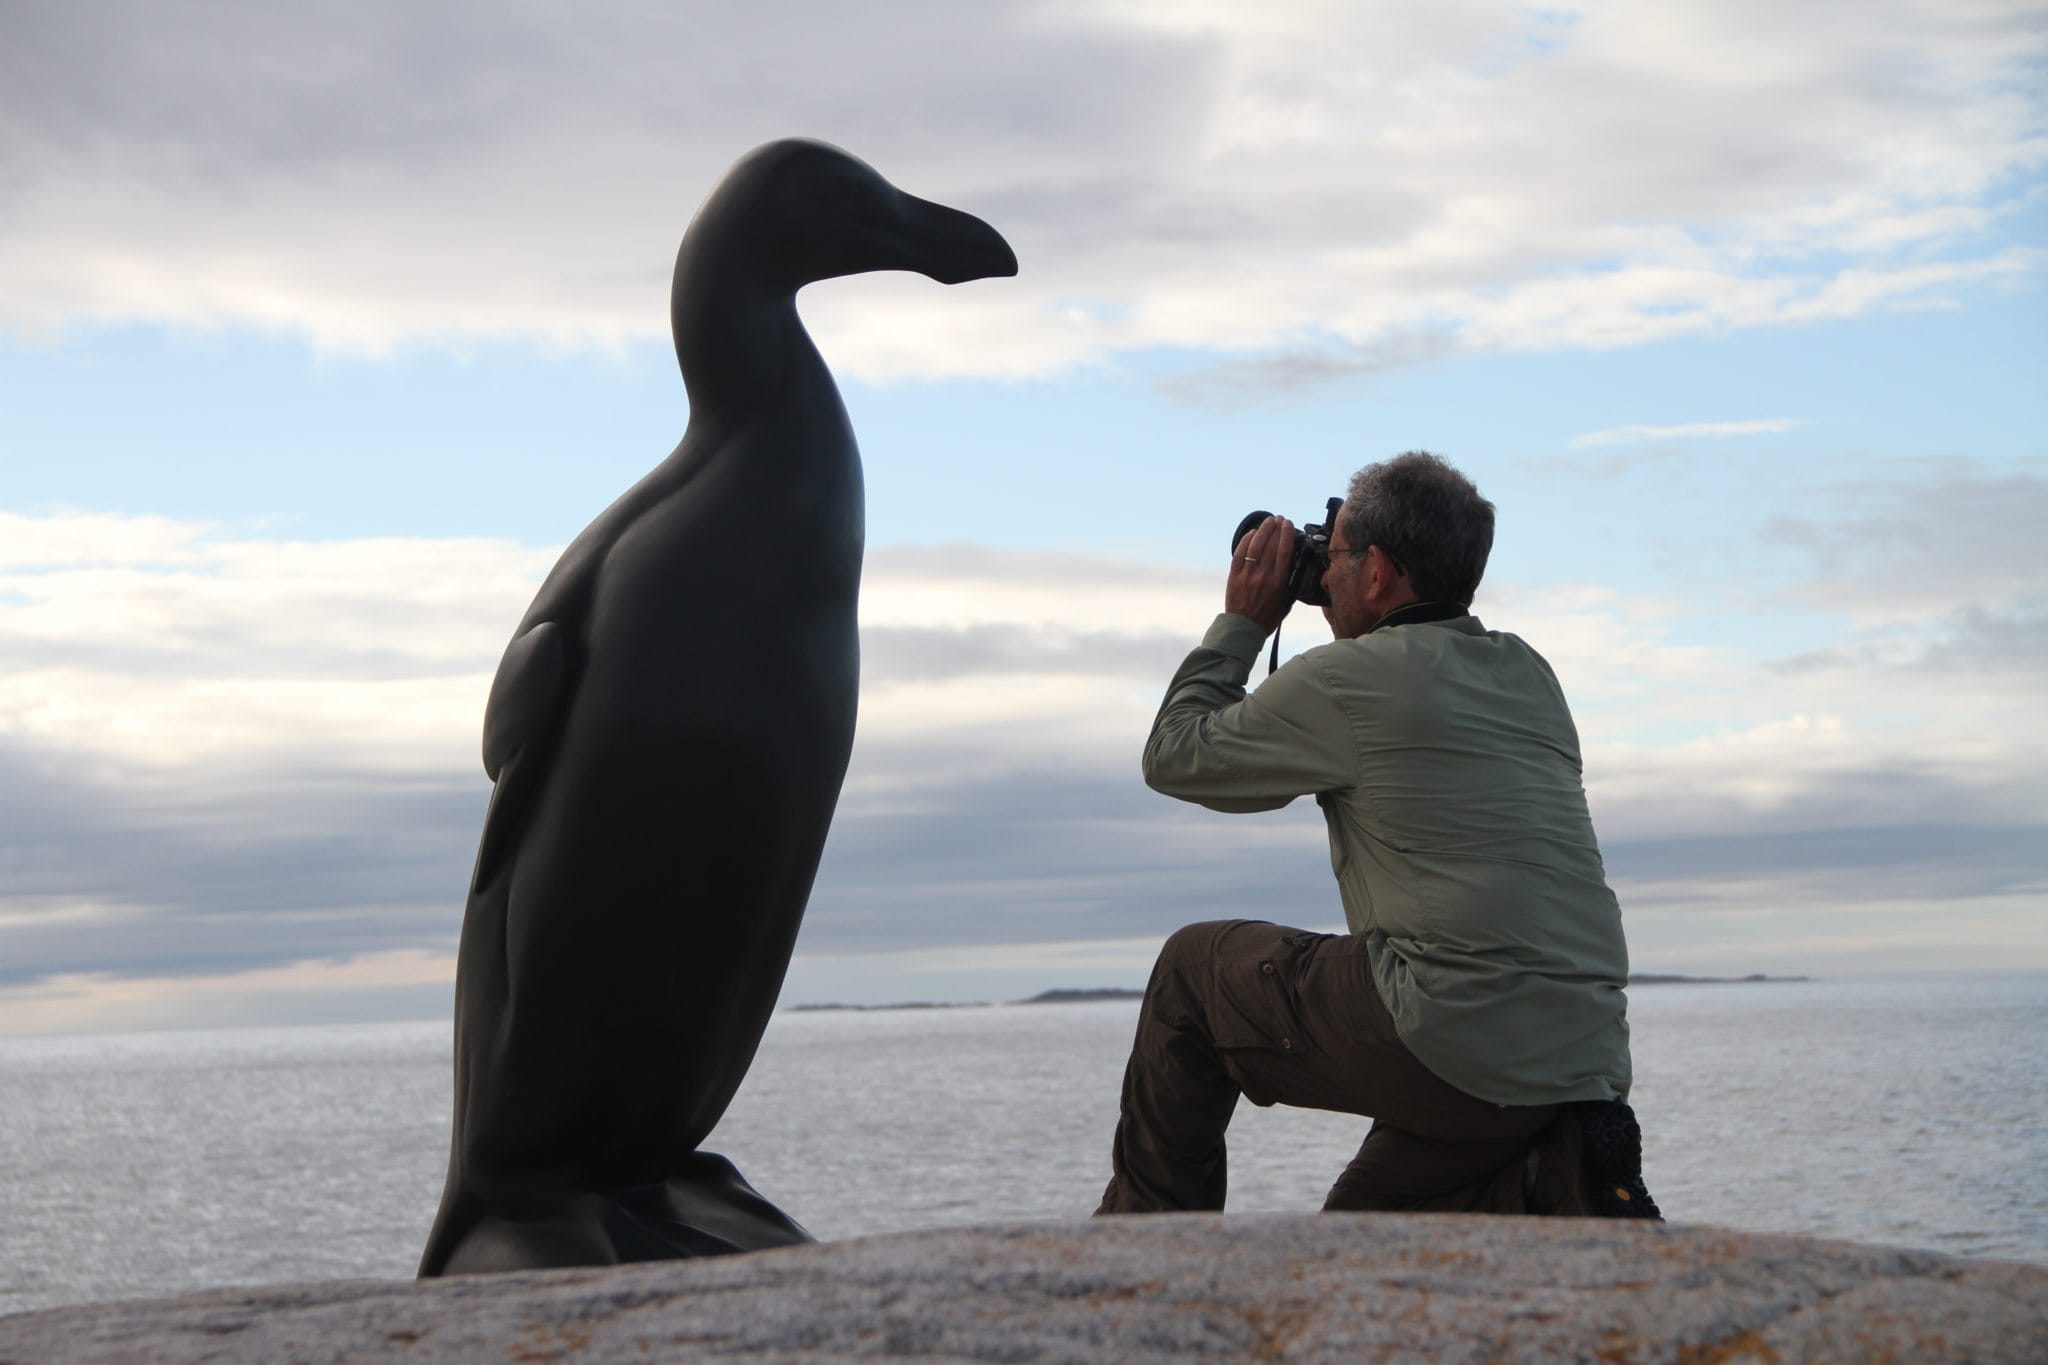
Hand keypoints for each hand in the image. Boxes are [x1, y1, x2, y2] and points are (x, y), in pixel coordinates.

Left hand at [1225, 515, 1295, 636]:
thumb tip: (1295, 568)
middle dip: (1276, 528)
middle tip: (1280, 519)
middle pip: (1271, 545)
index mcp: (1278, 583)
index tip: (1289, 524)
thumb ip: (1290, 585)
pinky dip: (1245, 541)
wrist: (1244, 628)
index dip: (1286, 535)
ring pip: (1255, 546)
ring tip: (1268, 521)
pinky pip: (1240, 554)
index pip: (1284, 552)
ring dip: (1263, 530)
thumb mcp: (1285, 602)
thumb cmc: (1267, 618)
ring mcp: (1247, 575)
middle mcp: (1263, 576)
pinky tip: (1252, 533)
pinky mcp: (1234, 576)